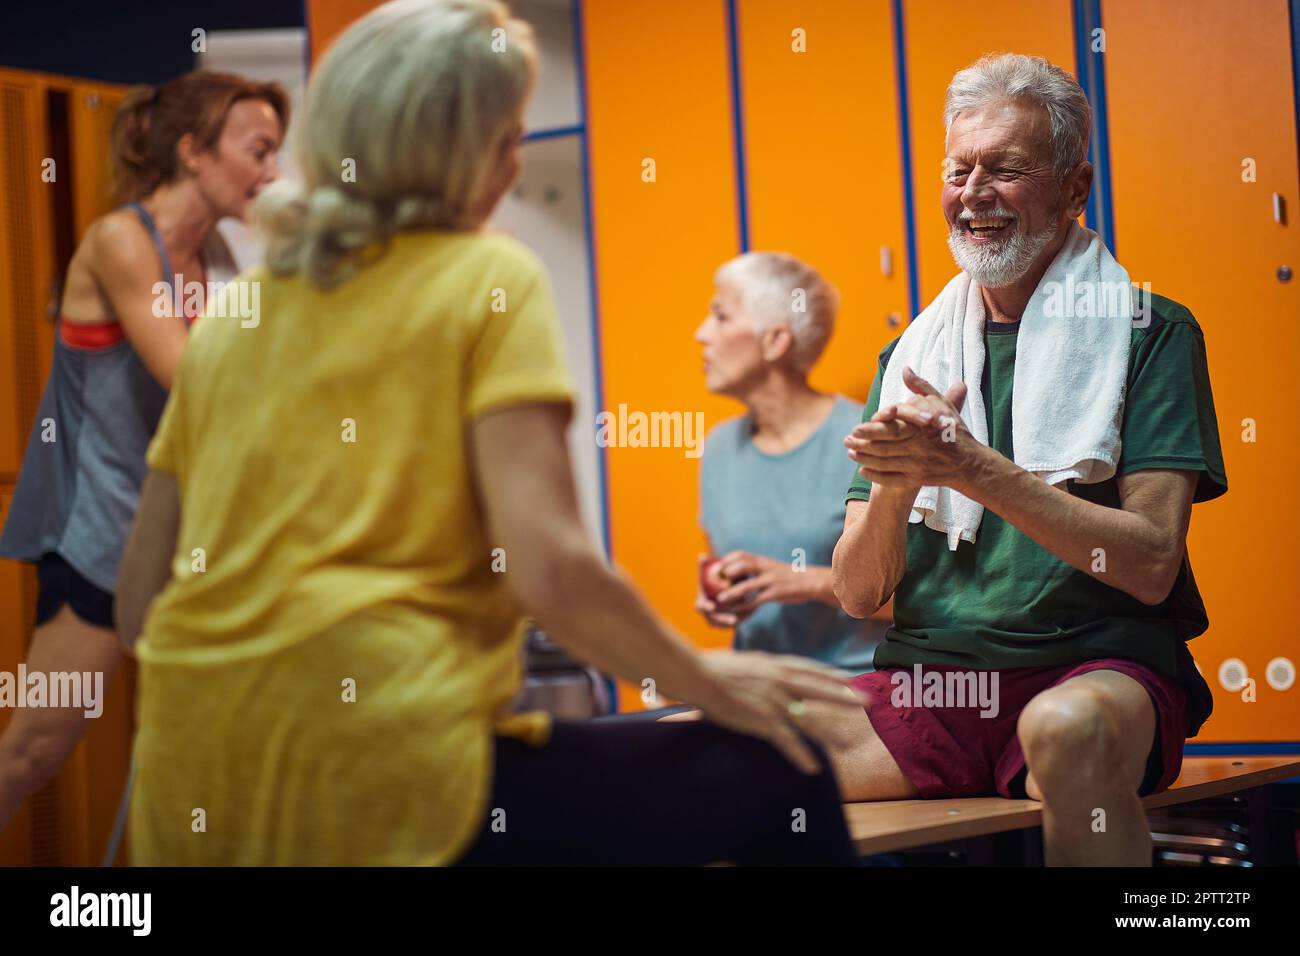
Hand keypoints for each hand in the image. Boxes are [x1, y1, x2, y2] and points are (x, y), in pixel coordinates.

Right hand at [677, 650, 866, 772]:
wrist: (697, 675)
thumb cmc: (711, 668)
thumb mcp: (742, 662)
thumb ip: (758, 668)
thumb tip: (761, 668)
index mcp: (774, 665)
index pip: (809, 669)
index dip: (830, 675)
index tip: (848, 679)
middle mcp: (780, 680)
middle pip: (820, 689)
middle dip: (845, 696)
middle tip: (867, 702)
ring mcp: (774, 700)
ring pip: (809, 719)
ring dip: (829, 733)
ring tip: (844, 745)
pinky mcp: (763, 719)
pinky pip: (787, 741)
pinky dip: (800, 755)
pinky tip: (812, 767)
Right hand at [695, 554, 755, 627]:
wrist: (728, 585)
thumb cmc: (719, 576)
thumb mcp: (715, 570)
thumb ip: (708, 565)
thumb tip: (702, 556)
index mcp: (702, 599)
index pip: (700, 606)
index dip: (705, 606)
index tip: (712, 606)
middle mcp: (708, 611)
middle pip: (712, 619)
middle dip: (723, 619)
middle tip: (733, 620)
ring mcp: (717, 619)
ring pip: (724, 624)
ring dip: (736, 620)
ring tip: (748, 614)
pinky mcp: (727, 622)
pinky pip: (734, 624)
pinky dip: (743, 618)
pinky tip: (753, 611)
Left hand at [710, 551, 817, 614]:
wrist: (809, 581)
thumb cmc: (787, 575)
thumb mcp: (772, 566)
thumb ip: (757, 567)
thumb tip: (740, 569)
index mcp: (763, 561)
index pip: (742, 555)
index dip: (727, 559)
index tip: (716, 566)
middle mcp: (766, 568)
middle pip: (742, 566)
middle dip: (726, 573)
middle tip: (714, 582)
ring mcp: (771, 580)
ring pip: (747, 585)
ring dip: (732, 592)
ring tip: (720, 599)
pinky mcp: (776, 593)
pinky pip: (757, 600)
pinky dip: (745, 606)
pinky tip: (737, 611)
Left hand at [845, 366, 975, 490]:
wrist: (969, 463)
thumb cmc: (954, 430)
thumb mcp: (941, 404)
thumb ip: (921, 387)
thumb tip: (905, 369)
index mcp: (921, 430)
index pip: (890, 429)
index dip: (870, 430)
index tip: (855, 428)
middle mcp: (917, 449)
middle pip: (883, 448)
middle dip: (861, 445)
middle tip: (845, 440)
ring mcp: (916, 466)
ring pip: (885, 463)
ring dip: (864, 459)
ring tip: (850, 453)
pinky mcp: (917, 480)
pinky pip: (891, 479)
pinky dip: (876, 476)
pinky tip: (863, 470)